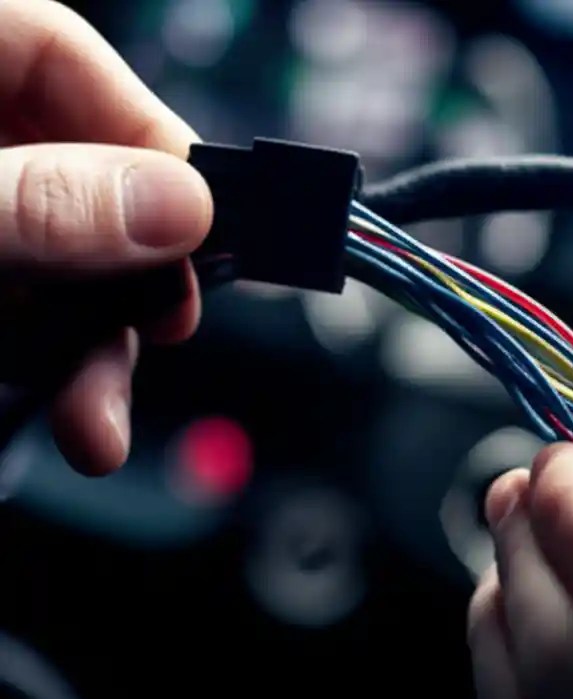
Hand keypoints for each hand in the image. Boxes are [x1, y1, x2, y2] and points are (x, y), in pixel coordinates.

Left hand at [0, 0, 211, 473]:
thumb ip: (37, 202)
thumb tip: (179, 206)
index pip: (59, 53)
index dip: (140, 126)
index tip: (197, 214)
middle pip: (79, 177)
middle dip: (128, 272)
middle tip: (170, 321)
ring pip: (58, 266)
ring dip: (96, 350)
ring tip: (100, 420)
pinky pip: (24, 317)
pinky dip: (54, 369)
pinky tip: (75, 413)